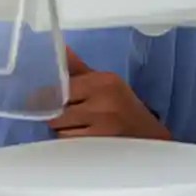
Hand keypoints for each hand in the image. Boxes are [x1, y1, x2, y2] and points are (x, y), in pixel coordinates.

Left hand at [48, 48, 171, 140]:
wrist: (149, 136)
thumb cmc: (122, 106)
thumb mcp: (104, 83)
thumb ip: (78, 69)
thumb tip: (60, 49)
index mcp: (103, 82)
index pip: (61, 87)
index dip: (49, 96)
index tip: (46, 100)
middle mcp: (103, 102)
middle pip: (57, 110)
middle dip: (55, 114)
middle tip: (64, 115)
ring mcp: (103, 126)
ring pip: (60, 129)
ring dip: (62, 130)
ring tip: (76, 127)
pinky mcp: (100, 146)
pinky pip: (69, 144)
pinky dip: (70, 143)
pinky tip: (81, 139)